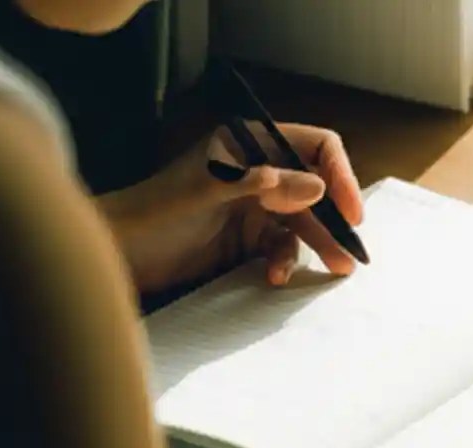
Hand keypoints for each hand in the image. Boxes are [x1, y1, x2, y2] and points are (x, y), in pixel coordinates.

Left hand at [98, 122, 363, 293]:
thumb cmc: (155, 213)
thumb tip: (316, 186)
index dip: (338, 174)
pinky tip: (275, 276)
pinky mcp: (246, 241)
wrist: (120, 254)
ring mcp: (253, 207)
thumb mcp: (208, 193)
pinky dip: (285, 261)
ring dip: (319, 244)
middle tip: (352, 249)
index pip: (314, 147)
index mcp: (249, 146)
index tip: (348, 209)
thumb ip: (261, 185)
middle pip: (315, 189)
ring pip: (303, 222)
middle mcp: (258, 172)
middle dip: (334, 217)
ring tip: (338, 269)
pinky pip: (282, 248)